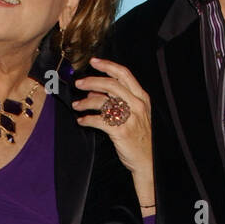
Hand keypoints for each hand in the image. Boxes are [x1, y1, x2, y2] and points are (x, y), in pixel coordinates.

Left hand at [72, 58, 153, 206]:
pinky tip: (81, 121)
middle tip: (78, 84)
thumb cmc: (140, 138)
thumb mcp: (135, 115)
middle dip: (91, 81)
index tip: (93, 62)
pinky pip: (99, 120)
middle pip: (111, 84)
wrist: (147, 161)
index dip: (107, 65)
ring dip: (85, 102)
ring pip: (103, 101)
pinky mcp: (121, 131)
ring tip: (76, 106)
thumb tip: (94, 90)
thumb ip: (118, 100)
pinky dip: (87, 119)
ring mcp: (130, 118)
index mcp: (142, 98)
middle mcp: (137, 105)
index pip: (124, 74)